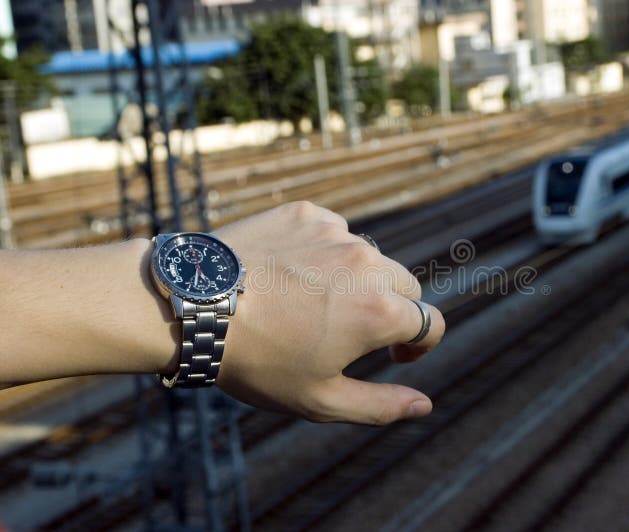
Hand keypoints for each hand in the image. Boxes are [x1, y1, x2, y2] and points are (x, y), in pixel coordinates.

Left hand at [213, 201, 445, 424]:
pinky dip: (326, 252)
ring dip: (358, 279)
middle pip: (406, 286)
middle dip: (393, 310)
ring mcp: (337, 234)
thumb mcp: (320, 399)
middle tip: (353, 331)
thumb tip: (425, 405)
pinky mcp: (308, 214)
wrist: (191, 307)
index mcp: (381, 312)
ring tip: (313, 303)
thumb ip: (382, 406)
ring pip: (370, 257)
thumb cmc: (256, 361)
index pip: (431, 323)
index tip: (394, 356)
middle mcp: (368, 265)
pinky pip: (335, 232)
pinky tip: (293, 273)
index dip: (420, 345)